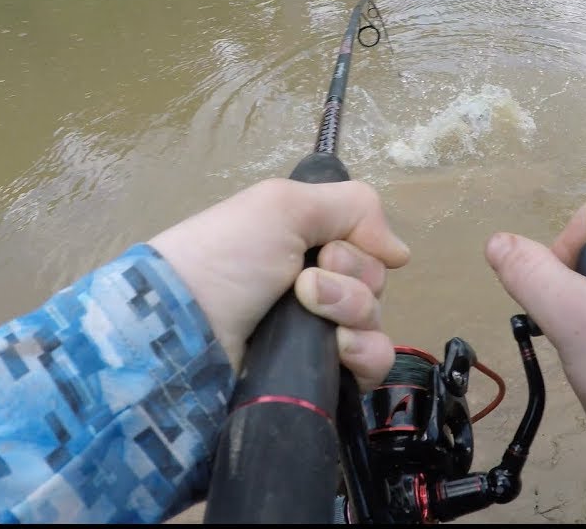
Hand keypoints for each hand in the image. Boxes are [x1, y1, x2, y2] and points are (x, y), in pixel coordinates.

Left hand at [148, 178, 410, 391]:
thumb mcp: (283, 205)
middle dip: (349, 280)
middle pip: (374, 283)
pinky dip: (363, 353)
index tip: (326, 250)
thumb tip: (401, 253)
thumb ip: (354, 206)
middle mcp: (315, 292)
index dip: (358, 247)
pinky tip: (337, 350)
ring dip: (352, 312)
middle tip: (304, 284)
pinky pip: (373, 365)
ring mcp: (317, 339)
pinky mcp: (321, 380)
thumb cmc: (227, 258)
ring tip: (310, 314)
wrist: (184, 333)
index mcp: (304, 249)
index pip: (366, 247)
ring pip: (377, 322)